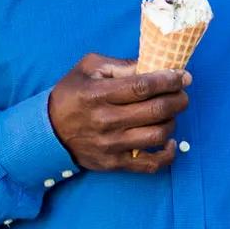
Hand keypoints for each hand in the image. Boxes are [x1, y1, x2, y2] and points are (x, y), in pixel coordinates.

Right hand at [46, 54, 188, 173]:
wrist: (46, 132)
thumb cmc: (71, 95)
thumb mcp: (89, 69)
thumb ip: (121, 64)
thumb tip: (153, 65)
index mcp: (98, 94)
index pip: (143, 86)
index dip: (169, 80)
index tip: (183, 76)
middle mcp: (105, 121)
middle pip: (156, 110)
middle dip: (178, 99)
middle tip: (181, 93)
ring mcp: (110, 145)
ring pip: (158, 135)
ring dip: (173, 121)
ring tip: (171, 112)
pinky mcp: (113, 163)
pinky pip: (150, 164)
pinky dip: (168, 154)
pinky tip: (169, 140)